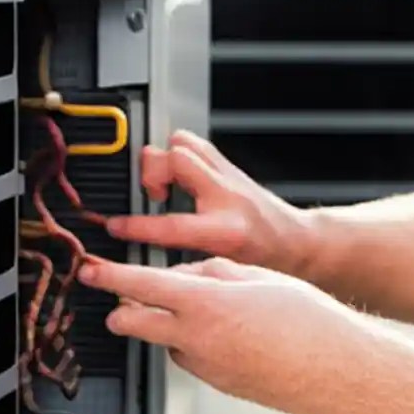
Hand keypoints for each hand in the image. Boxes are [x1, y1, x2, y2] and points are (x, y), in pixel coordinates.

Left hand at [79, 257, 360, 413]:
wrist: (335, 368)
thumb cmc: (309, 320)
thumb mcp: (261, 276)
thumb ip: (217, 270)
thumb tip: (190, 272)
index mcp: (207, 303)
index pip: (141, 285)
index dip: (110, 276)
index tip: (90, 268)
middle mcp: (197, 338)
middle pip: (133, 322)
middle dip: (122, 309)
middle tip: (126, 296)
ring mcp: (204, 366)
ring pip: (166, 339)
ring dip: (170, 324)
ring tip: (216, 309)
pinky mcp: (216, 383)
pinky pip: (192, 356)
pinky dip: (197, 341)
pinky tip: (232, 333)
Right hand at [107, 130, 314, 275]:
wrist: (298, 243)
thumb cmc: (265, 260)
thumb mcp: (222, 270)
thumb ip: (184, 259)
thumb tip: (144, 262)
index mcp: (224, 231)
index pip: (171, 224)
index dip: (136, 225)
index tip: (114, 226)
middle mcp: (227, 197)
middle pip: (176, 160)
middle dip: (152, 172)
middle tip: (150, 194)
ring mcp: (229, 177)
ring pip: (184, 143)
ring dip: (164, 157)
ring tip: (161, 181)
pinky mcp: (230, 167)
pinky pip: (196, 144)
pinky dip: (178, 153)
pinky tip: (176, 176)